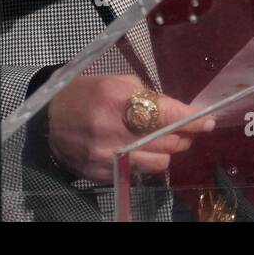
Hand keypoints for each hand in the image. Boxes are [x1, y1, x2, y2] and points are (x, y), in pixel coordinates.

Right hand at [46, 75, 215, 182]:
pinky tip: (141, 150)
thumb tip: (176, 111)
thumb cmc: (84, 93)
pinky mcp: (103, 173)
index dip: (191, 119)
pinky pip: (139, 172)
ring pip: (159, 162)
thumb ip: (147, 96)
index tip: (206, 122)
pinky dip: (146, 161)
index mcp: (118, 98)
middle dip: (184, 136)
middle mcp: (114, 129)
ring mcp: (108, 155)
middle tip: (187, 131)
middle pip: (167, 140)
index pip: (167, 113)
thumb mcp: (115, 82)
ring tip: (164, 141)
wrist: (46, 118)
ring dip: (168, 151)